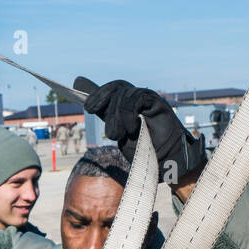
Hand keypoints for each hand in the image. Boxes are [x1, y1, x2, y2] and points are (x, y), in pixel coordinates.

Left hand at [77, 77, 204, 183]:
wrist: (165, 161)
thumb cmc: (143, 151)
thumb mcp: (120, 134)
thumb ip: (108, 117)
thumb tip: (90, 104)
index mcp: (126, 106)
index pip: (110, 90)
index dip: (96, 92)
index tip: (83, 100)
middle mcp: (136, 99)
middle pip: (116, 87)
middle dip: (101, 96)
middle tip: (90, 109)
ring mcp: (147, 99)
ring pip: (125, 93)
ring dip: (116, 114)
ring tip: (116, 135)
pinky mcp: (157, 102)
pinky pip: (139, 98)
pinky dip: (130, 112)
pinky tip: (131, 128)